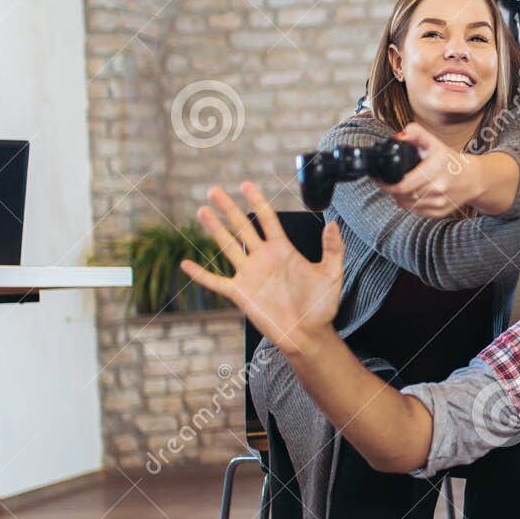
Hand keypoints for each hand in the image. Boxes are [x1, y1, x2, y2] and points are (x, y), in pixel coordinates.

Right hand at [182, 182, 343, 356]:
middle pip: (242, 227)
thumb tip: (334, 224)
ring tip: (202, 211)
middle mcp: (263, 259)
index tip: (246, 184)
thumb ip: (333, 249)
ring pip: (227, 247)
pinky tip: (185, 263)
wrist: (308, 334)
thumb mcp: (331, 275)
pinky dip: (200, 274)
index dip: (257, 201)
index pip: (267, 220)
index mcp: (283, 250)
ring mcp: (250, 275)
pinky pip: (216, 282)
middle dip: (228, 208)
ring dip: (214, 230)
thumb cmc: (322, 306)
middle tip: (214, 190)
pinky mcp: (240, 293)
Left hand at [385, 121, 482, 217]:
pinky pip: (416, 211)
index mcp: (435, 169)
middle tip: (389, 181)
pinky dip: (410, 204)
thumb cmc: (451, 161)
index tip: (379, 179)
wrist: (473, 179)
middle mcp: (438, 188)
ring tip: (402, 186)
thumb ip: (417, 134)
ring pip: (407, 205)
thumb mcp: (435, 143)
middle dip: (392, 189)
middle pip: (403, 195)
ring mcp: (440, 203)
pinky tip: (413, 194)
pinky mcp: (440, 213)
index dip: (386, 184)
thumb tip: (400, 136)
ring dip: (400, 197)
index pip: (402, 185)